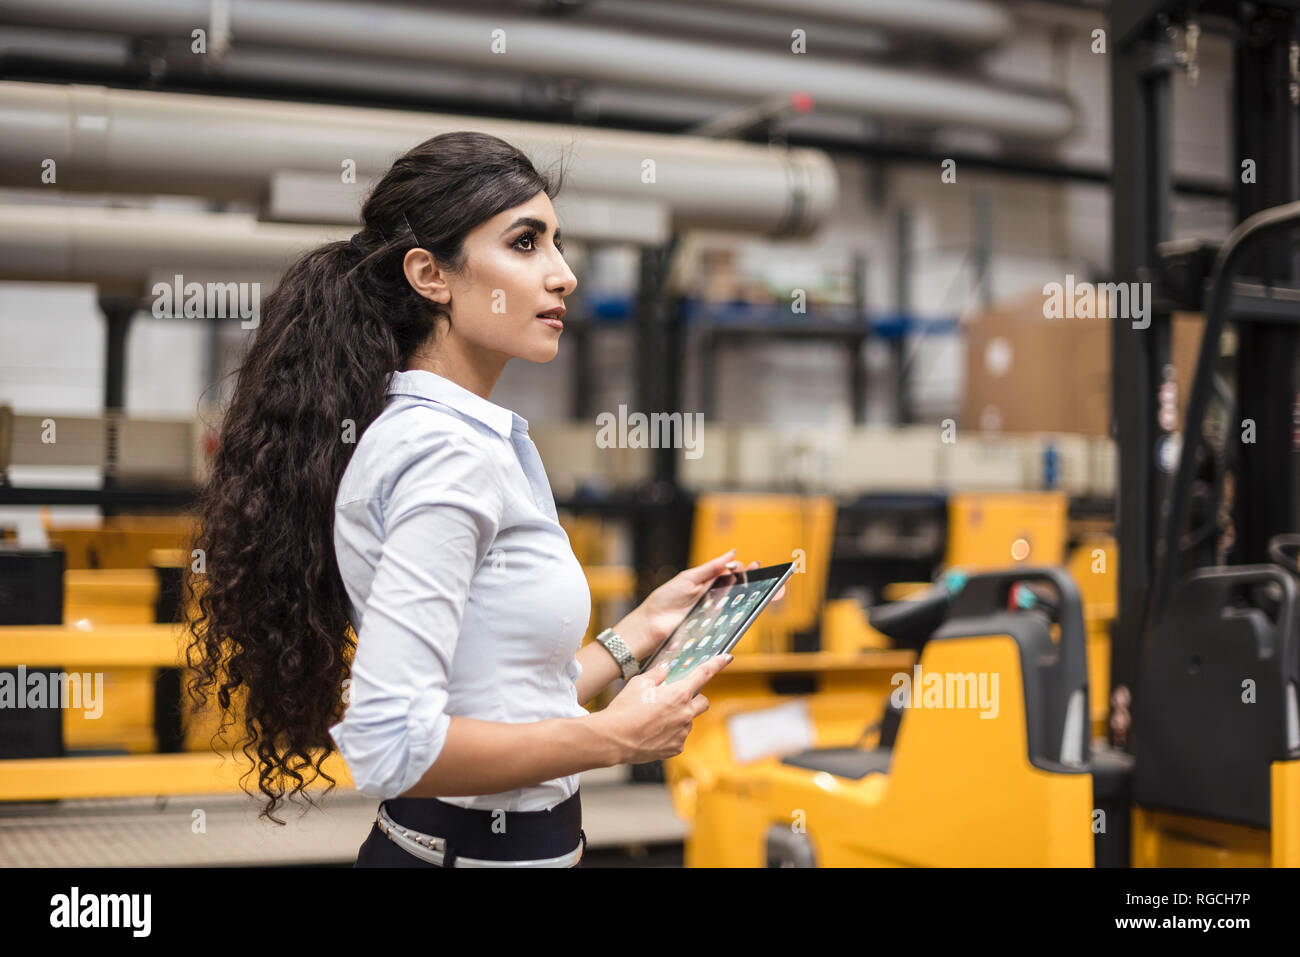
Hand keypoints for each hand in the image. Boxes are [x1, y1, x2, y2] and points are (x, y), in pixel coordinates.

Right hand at [594, 654, 733, 763]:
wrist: (613, 739)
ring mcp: (682, 733)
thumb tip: (666, 670)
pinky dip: (671, 733)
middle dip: (694, 698)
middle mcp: (685, 714)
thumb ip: (657, 675)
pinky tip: (653, 732)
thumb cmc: (624, 709)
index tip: (727, 658)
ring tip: (655, 719)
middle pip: (703, 702)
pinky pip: (679, 736)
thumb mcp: (638, 684)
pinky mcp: (675, 748)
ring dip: (680, 717)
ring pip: (689, 720)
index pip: (703, 674)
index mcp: (678, 694)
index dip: (717, 664)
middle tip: (676, 698)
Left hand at [628, 548, 787, 657]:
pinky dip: (742, 617)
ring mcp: (715, 615)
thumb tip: (732, 554)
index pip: (733, 575)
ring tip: (769, 595)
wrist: (651, 625)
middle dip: (759, 587)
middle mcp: (714, 599)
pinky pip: (731, 623)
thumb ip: (712, 568)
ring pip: (739, 607)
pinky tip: (752, 611)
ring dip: (755, 601)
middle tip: (774, 584)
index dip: (747, 571)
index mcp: (709, 583)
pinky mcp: (713, 629)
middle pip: (741, 592)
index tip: (759, 567)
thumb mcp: (689, 578)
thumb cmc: (666, 600)